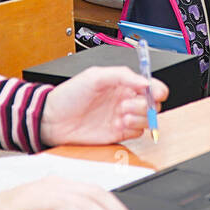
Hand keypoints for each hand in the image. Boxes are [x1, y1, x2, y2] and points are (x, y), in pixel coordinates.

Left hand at [41, 64, 165, 145]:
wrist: (52, 119)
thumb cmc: (69, 96)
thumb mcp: (95, 76)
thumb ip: (122, 75)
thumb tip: (144, 81)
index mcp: (122, 84)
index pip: (149, 85)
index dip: (157, 89)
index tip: (156, 92)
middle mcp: (124, 100)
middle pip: (152, 104)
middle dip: (146, 104)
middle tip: (128, 104)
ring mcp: (122, 117)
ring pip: (147, 119)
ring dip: (139, 117)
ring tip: (121, 114)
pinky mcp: (118, 134)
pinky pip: (137, 132)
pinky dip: (133, 128)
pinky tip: (120, 123)